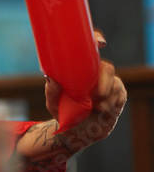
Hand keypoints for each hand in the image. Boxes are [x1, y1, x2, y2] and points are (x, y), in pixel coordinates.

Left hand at [45, 32, 126, 151]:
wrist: (77, 131)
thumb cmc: (64, 112)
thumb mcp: (53, 103)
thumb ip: (52, 92)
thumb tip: (51, 78)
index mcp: (81, 69)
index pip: (91, 50)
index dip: (97, 40)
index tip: (101, 43)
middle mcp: (96, 73)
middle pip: (107, 67)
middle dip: (104, 79)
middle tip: (96, 94)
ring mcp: (109, 84)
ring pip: (114, 83)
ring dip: (106, 96)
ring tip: (96, 107)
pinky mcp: (119, 95)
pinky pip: (120, 95)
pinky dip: (111, 103)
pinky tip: (103, 109)